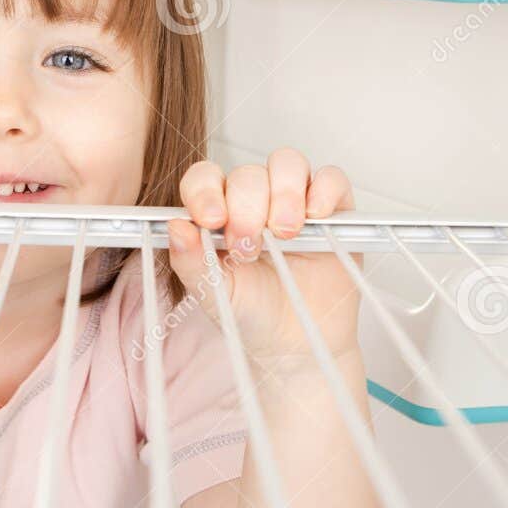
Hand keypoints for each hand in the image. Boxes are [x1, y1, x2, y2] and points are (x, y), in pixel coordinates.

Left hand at [166, 150, 360, 370]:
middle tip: (250, 247)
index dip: (205, 191)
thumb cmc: (250, 313)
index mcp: (219, 211)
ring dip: (283, 194)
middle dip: (247, 208)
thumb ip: (191, 261)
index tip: (211, 219)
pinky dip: (323, 190)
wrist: (294, 344)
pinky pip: (331, 178)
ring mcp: (293, 200)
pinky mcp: (332, 209)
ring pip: (287, 163)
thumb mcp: (212, 293)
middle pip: (247, 173)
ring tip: (284, 234)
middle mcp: (255, 199)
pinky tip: (315, 217)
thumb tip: (176, 226)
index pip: (205, 178)